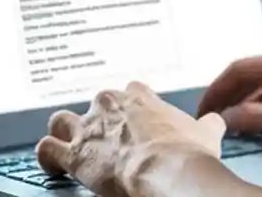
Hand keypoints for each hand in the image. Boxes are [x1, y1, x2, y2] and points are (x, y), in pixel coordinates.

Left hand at [36, 81, 231, 196]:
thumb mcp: (206, 133)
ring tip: (70, 146)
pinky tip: (54, 167)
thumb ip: (208, 123)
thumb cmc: (186, 153)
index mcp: (140, 97)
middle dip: (99, 120)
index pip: (129, 90)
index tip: (135, 120)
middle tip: (108, 140)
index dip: (130, 106)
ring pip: (62, 120)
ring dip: (64, 132)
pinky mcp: (72, 153)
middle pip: (95, 103)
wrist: (165, 171)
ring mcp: (88, 128)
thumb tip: (215, 121)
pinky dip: (47, 158)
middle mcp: (109, 106)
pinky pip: (46, 148)